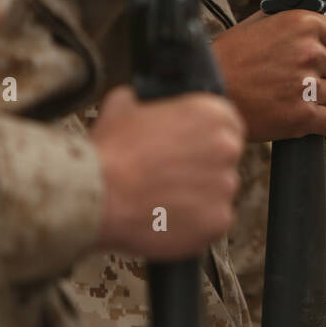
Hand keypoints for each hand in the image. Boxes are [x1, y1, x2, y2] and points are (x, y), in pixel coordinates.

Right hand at [92, 86, 245, 258]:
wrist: (97, 195)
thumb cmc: (110, 151)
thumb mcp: (122, 107)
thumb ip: (143, 102)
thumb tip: (135, 101)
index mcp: (212, 114)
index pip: (228, 125)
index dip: (205, 140)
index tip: (190, 150)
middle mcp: (227, 148)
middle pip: (224, 160)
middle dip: (203, 168)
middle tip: (172, 176)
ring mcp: (226, 186)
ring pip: (218, 192)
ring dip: (199, 197)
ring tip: (163, 200)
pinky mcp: (219, 221)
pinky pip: (213, 222)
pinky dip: (195, 224)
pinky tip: (168, 219)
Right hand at [212, 9, 325, 140]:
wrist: (207, 91)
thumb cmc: (227, 58)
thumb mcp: (257, 25)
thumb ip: (289, 22)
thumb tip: (313, 20)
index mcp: (301, 24)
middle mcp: (309, 52)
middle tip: (313, 80)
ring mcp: (307, 85)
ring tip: (308, 100)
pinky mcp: (302, 116)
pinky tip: (315, 121)